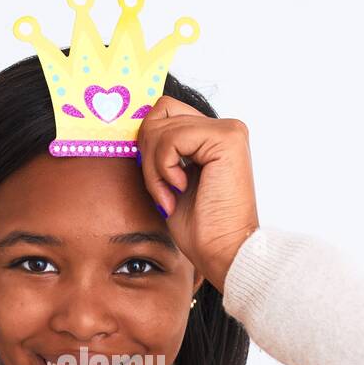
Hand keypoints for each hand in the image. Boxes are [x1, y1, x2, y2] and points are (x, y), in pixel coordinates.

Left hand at [136, 95, 260, 293]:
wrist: (222, 252)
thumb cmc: (200, 227)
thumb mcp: (169, 179)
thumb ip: (161, 150)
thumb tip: (135, 126)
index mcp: (212, 136)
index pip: (164, 112)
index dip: (148, 143)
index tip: (156, 180)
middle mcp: (225, 128)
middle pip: (160, 113)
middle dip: (148, 155)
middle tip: (162, 191)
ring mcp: (228, 130)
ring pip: (161, 127)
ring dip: (155, 168)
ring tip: (170, 195)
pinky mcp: (226, 139)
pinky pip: (171, 138)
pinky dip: (164, 168)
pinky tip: (180, 188)